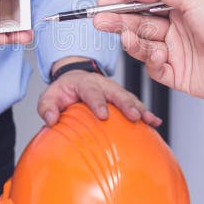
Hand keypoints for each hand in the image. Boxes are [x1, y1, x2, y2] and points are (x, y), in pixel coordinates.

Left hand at [38, 58, 161, 125]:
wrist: (75, 80)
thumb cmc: (62, 92)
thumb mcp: (49, 97)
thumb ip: (47, 108)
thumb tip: (51, 121)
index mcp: (85, 83)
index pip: (91, 91)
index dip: (98, 102)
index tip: (103, 115)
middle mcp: (103, 85)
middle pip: (117, 92)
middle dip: (126, 104)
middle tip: (134, 116)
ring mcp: (115, 91)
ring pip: (130, 98)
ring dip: (140, 108)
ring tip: (150, 120)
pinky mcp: (122, 99)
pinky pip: (136, 105)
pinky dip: (146, 113)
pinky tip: (156, 123)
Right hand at [92, 0, 203, 99]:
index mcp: (177, 11)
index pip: (140, 6)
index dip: (120, 4)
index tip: (103, 3)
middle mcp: (174, 32)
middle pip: (136, 26)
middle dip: (117, 22)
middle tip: (100, 21)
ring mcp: (175, 54)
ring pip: (142, 47)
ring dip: (133, 42)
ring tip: (128, 37)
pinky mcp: (177, 75)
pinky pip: (153, 69)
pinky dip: (151, 62)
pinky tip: (158, 55)